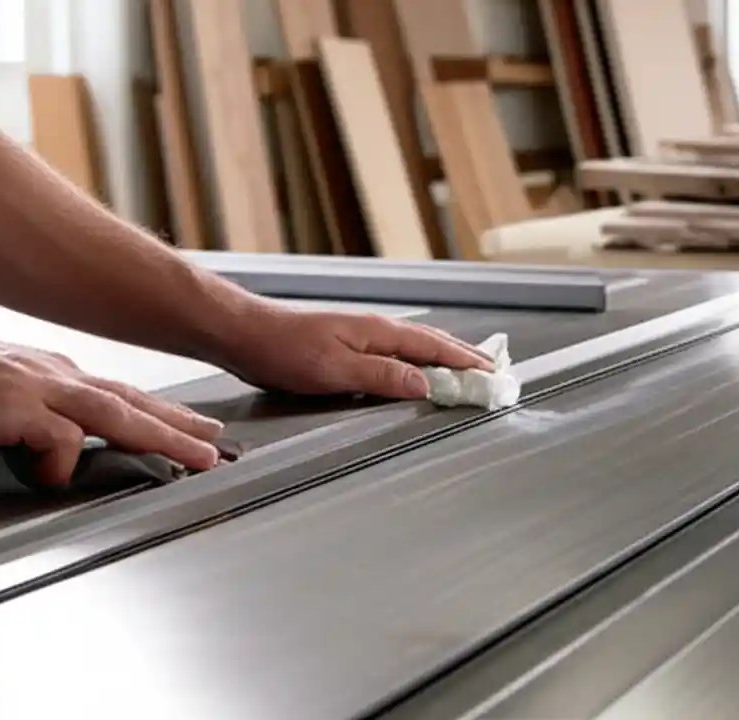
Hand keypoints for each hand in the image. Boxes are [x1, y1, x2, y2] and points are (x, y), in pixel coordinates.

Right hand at [0, 337, 222, 486]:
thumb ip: (35, 414)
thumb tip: (61, 448)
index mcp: (49, 370)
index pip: (119, 392)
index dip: (161, 412)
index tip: (194, 427)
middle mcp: (50, 372)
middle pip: (131, 400)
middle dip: (180, 422)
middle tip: (218, 442)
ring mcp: (33, 385)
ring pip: (116, 412)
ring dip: (162, 436)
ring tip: (196, 457)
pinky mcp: (9, 405)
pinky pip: (58, 437)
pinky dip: (63, 461)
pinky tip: (51, 477)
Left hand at [220, 304, 493, 398]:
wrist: (244, 333)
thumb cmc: (283, 349)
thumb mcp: (336, 369)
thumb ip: (383, 375)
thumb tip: (427, 384)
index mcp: (380, 332)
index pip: (436, 347)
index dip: (467, 361)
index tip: (494, 375)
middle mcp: (377, 331)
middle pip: (432, 343)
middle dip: (465, 356)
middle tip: (493, 372)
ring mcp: (363, 338)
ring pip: (416, 348)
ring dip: (444, 359)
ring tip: (466, 371)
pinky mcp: (349, 348)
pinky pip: (397, 355)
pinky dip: (419, 363)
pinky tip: (418, 374)